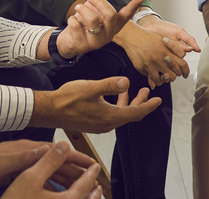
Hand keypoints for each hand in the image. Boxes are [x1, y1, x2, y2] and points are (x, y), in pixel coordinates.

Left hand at [3, 142, 102, 198]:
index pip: (57, 152)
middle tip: (94, 175)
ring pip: (52, 172)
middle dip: (77, 168)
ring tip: (84, 185)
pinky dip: (55, 184)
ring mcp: (24, 165)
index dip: (74, 157)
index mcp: (26, 150)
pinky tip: (61, 192)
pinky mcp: (19, 175)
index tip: (89, 162)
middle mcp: (28, 156)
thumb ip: (23, 157)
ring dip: (68, 177)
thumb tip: (45, 150)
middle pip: (58, 162)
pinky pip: (43, 179)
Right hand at [32, 75, 160, 132]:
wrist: (50, 110)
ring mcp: (100, 125)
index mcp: (110, 117)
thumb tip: (127, 82)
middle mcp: (107, 124)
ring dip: (129, 103)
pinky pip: (112, 115)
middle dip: (141, 103)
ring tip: (133, 91)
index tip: (158, 100)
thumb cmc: (68, 99)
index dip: (148, 106)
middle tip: (148, 92)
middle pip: (130, 114)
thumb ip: (110, 85)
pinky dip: (118, 105)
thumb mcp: (91, 87)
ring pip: (121, 114)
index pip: (136, 112)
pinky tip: (114, 95)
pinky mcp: (93, 123)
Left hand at [56, 0, 144, 57]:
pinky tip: (73, 22)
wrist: (70, 42)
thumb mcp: (92, 7)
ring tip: (78, 8)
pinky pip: (76, 25)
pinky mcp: (83, 45)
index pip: (126, 15)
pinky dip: (72, 19)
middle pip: (110, 15)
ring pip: (92, 20)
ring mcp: (96, 41)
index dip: (133, 6)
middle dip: (98, 2)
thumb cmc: (84, 23)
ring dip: (82, 10)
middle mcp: (108, 34)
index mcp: (113, 24)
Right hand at [118, 20, 195, 87]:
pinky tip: (153, 73)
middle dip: (174, 76)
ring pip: (162, 80)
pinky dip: (153, 78)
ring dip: (163, 79)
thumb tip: (183, 54)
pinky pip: (150, 78)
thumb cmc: (147, 36)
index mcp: (167, 50)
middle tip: (172, 74)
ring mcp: (150, 64)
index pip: (182, 65)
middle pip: (174, 75)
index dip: (185, 71)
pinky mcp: (142, 68)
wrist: (132, 36)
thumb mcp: (163, 39)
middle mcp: (160, 58)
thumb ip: (174, 48)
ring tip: (162, 76)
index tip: (185, 74)